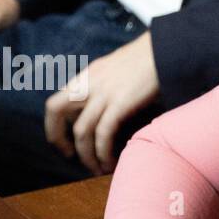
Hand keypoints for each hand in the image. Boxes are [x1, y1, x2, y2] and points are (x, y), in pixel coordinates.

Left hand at [44, 32, 159, 175]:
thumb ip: (105, 85)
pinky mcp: (120, 103)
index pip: (56, 101)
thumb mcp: (117, 68)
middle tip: (70, 155)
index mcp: (87, 76)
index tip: (64, 141)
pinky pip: (104, 133)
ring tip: (97, 168)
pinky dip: (104, 151)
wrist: (164, 49)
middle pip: (56, 110)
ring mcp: (103, 93)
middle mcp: (89, 83)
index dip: (53, 125)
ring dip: (87, 154)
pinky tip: (110, 162)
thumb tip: (103, 106)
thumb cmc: (148, 59)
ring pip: (82, 130)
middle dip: (58, 137)